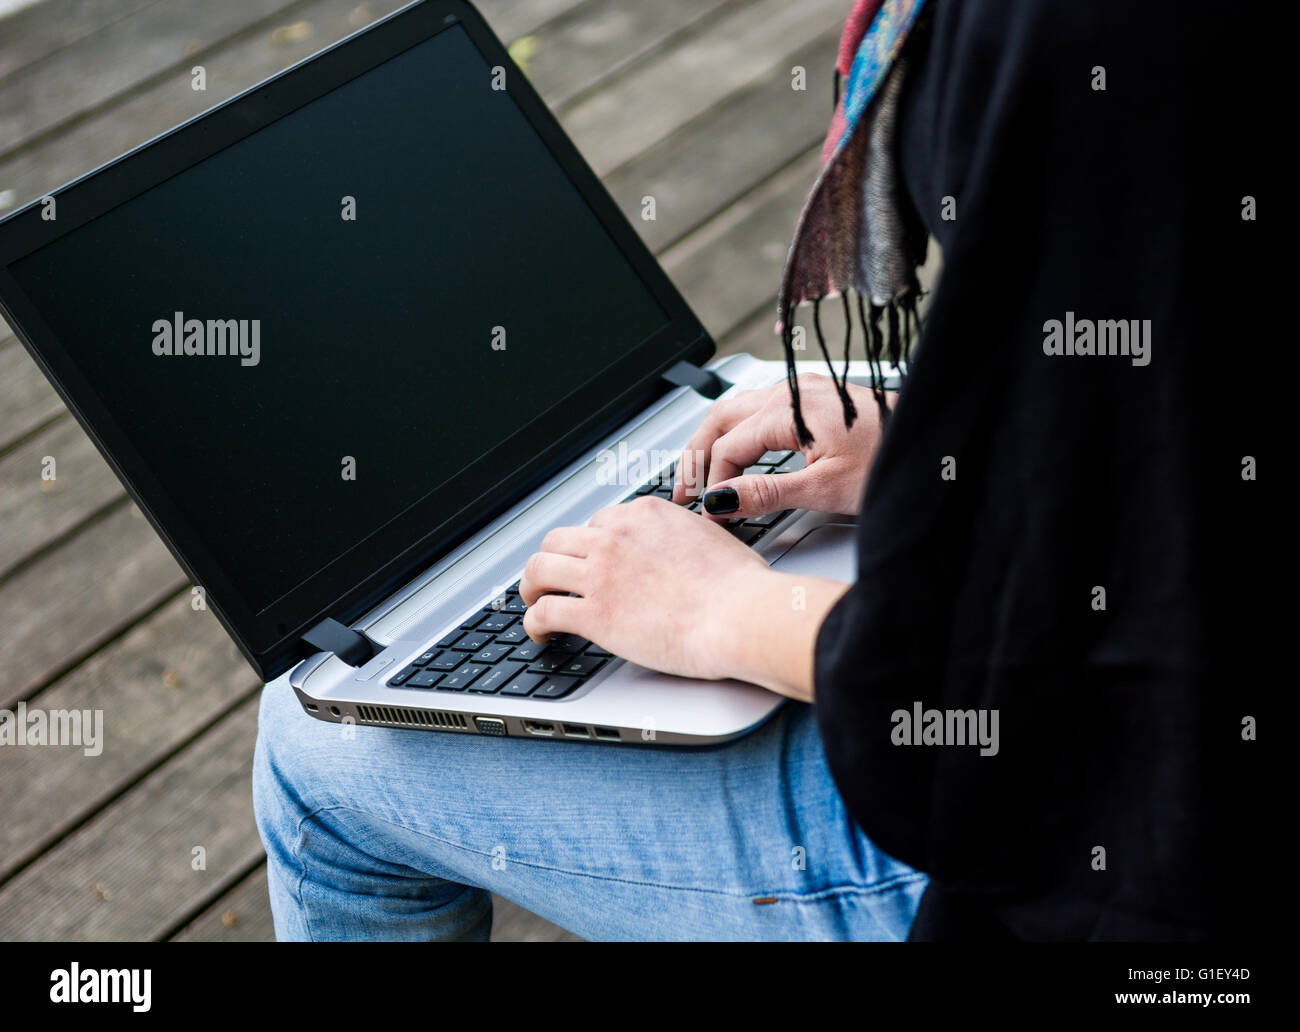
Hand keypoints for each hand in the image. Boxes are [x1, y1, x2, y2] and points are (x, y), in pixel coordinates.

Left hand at [519, 496, 848, 699]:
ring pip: (539, 569)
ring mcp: (601, 574)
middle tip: (551, 579)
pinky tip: (540, 634)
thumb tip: (688, 550)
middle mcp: (617, 536)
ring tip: (533, 601)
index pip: (600, 522)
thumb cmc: (741, 587)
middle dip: (553, 560)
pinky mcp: (594, 614)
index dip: (591, 545)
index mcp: (646, 514)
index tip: (590, 562)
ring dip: (531, 586)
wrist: (742, 615)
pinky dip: (533, 623)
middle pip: (559, 540)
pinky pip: (543, 612)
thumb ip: (686, 539)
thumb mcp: (712, 539)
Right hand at [673, 374, 891, 519]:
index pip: (728, 446)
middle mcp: (794, 391)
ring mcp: (805, 390)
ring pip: (738, 409)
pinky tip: (740, 454)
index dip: (712, 482)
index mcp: (791, 409)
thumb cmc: (894, 461)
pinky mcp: (818, 398)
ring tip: (704, 475)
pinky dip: (739, 433)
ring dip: (715, 441)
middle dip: (697, 454)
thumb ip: (766, 494)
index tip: (708, 513)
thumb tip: (721, 501)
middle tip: (684, 492)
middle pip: (721, 417)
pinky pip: (760, 408)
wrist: (937, 443)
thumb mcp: (826, 489)